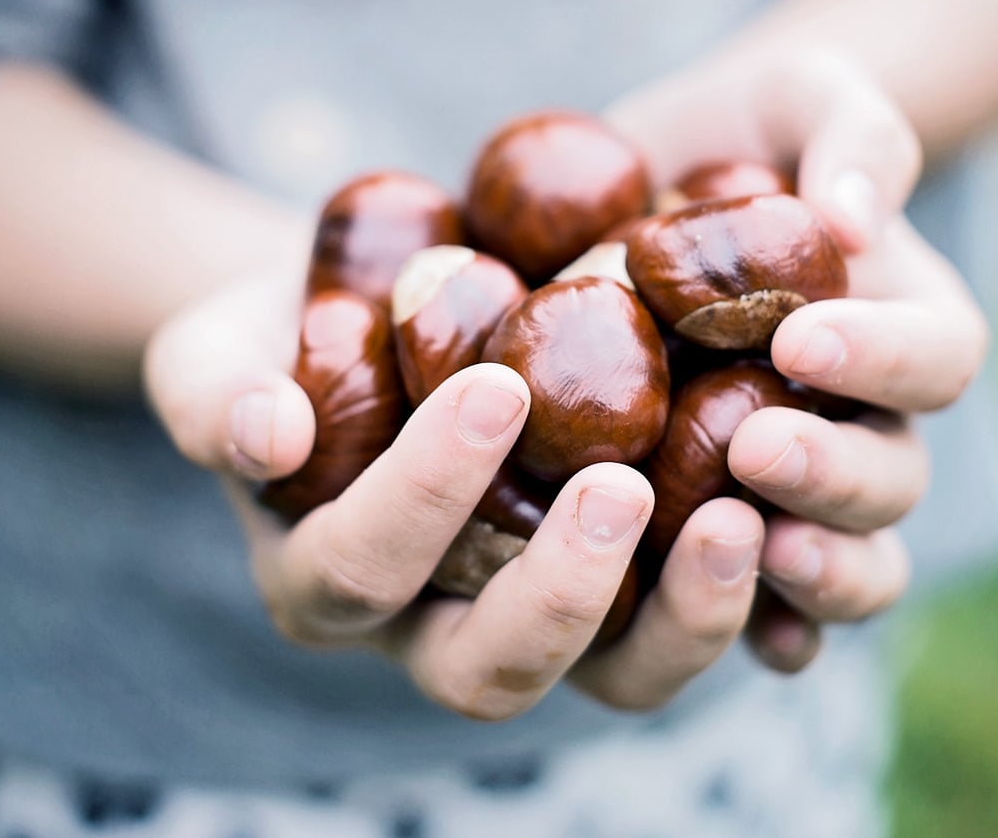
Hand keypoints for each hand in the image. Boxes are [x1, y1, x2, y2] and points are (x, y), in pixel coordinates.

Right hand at [146, 273, 768, 717]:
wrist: (385, 319)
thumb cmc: (294, 332)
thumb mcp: (220, 343)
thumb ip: (214, 391)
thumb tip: (266, 435)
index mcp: (324, 576)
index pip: (362, 568)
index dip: (421, 497)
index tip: (492, 386)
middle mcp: (427, 629)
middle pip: (487, 670)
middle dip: (556, 593)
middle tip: (622, 487)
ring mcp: (537, 619)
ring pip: (610, 678)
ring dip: (679, 617)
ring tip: (737, 519)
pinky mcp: (628, 590)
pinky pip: (688, 622)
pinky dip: (740, 587)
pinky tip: (783, 512)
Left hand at [608, 46, 989, 670]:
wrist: (656, 191)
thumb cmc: (742, 133)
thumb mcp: (798, 93)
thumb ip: (852, 133)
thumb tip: (857, 217)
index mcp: (905, 330)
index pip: (938, 361)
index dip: (882, 357)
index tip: (798, 334)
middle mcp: (868, 426)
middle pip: (893, 481)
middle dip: (833, 474)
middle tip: (755, 448)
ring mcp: (800, 494)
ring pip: (853, 565)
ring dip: (815, 572)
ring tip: (752, 550)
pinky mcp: (721, 531)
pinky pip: (767, 614)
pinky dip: (764, 633)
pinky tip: (735, 637)